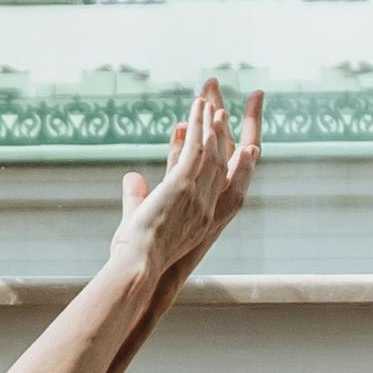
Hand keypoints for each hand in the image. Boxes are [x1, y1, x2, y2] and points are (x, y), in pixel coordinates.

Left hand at [116, 77, 260, 275]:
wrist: (139, 268)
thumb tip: (133, 176)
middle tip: (224, 112)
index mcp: (204, 221)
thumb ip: (138, 197)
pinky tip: (199, 107)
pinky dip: (199, 125)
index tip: (240, 145)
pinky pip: (196, 148)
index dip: (231, 162)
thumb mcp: (140, 221)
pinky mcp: (183, 184)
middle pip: (222, 163)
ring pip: (211, 152)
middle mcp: (208, 207)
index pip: (222, 184)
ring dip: (211, 126)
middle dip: (224, 136)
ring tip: (212, 104)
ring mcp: (198, 195)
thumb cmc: (138, 256)